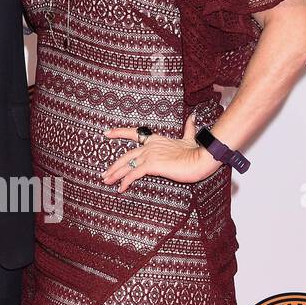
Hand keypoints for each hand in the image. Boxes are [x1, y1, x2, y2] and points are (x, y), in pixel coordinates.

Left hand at [101, 113, 220, 190]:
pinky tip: (121, 188)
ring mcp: (150, 155)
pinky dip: (125, 181)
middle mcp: (150, 146)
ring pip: (126, 165)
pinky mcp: (152, 165)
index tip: (106, 133)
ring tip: (107, 181)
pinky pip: (133, 174)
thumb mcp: (190, 138)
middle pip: (125, 155)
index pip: (134, 133)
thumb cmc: (196, 152)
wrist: (201, 159)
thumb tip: (193, 116)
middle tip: (104, 174)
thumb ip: (189, 128)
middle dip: (113, 166)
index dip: (119, 132)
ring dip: (115, 174)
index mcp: (156, 139)